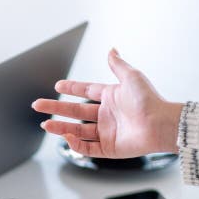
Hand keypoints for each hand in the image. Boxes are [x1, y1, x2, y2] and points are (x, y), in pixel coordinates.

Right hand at [31, 49, 182, 157]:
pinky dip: (76, 144)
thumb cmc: (150, 100)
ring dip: (60, 127)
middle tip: (38, 105)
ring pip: (77, 130)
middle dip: (55, 109)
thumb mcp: (131, 77)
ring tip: (45, 125)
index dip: (72, 88)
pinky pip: (88, 147)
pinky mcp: (109, 149)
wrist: (161, 124)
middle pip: (75, 112)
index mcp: (111, 98)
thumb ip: (117, 65)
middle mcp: (107, 115)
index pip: (86, 92)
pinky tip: (66, 137)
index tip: (57, 86)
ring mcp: (107, 133)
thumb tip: (111, 49)